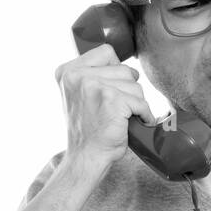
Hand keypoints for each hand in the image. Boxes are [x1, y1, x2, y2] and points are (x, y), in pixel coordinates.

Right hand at [53, 43, 153, 172]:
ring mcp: (93, 86)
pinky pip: (141, 101)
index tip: (113, 90)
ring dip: (135, 103)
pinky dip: (144, 114)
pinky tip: (137, 122)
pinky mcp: (111, 99)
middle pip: (124, 69)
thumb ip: (91, 76)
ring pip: (134, 85)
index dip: (117, 70)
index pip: (106, 52)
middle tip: (116, 110)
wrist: (86, 158)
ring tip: (122, 118)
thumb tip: (120, 62)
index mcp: (66, 72)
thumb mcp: (78, 96)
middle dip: (128, 90)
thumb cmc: (87, 131)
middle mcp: (77, 76)